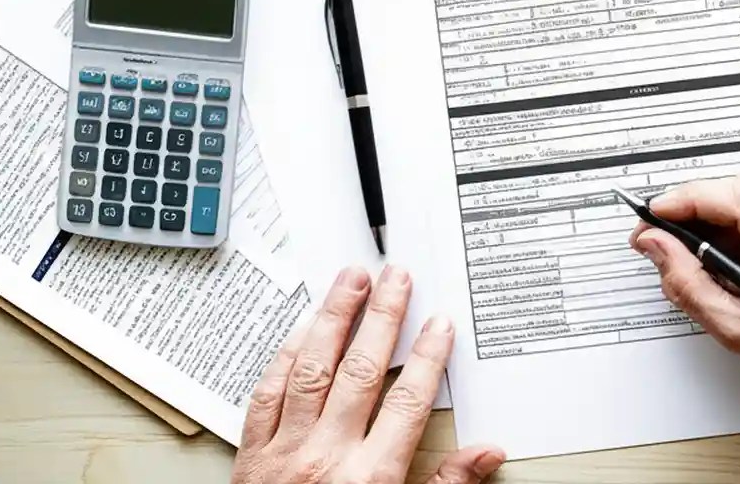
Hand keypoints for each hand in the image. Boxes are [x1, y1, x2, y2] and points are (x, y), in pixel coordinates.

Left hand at [232, 266, 504, 483]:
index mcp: (371, 478)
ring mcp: (284, 454)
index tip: (440, 323)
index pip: (408, 401)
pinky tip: (303, 328)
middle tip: (397, 277)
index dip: (427, 356)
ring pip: (311, 370)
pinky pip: (266, 393)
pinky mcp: (251, 456)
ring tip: (351, 280)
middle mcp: (326, 458)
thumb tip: (488, 452)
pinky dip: (285, 356)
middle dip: (382, 317)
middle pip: (360, 371)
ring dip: (333, 318)